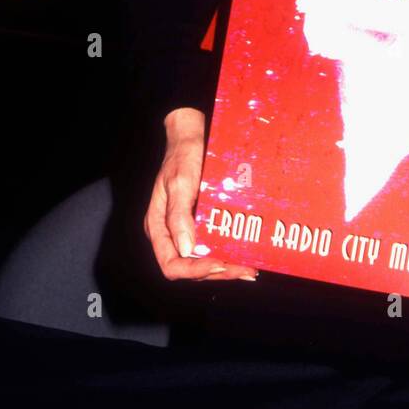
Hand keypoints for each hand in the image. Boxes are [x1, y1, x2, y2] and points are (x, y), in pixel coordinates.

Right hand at [144, 107, 257, 282]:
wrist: (191, 136)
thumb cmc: (182, 156)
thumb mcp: (180, 183)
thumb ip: (179, 216)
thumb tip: (186, 249)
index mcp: (159, 227)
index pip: (171, 264)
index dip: (194, 270)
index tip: (219, 265)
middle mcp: (171, 233)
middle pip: (190, 266)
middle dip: (218, 272)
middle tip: (245, 271)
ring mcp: (186, 229)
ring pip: (203, 259)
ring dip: (226, 267)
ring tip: (250, 269)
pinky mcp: (201, 223)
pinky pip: (212, 245)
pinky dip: (227, 253)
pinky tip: (245, 256)